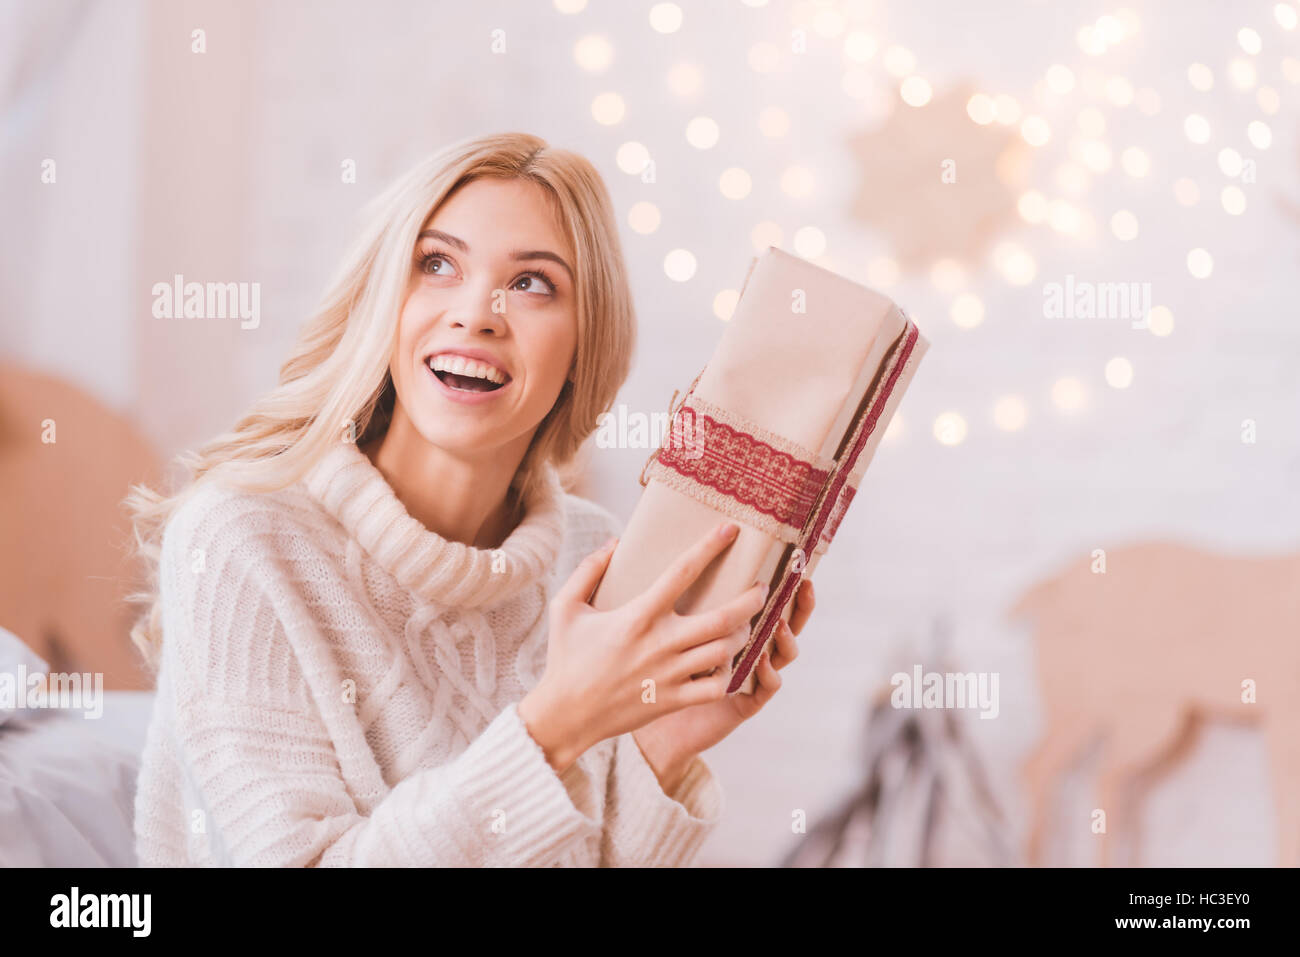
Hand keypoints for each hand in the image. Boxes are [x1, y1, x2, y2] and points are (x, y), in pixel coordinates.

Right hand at [518, 521, 767, 773]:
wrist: (565, 715)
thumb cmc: (566, 658)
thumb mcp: (566, 608)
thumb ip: (588, 570)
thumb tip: (613, 543)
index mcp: (639, 615)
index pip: (683, 571)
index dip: (711, 546)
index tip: (731, 530)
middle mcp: (661, 642)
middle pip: (723, 617)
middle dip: (752, 599)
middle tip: (762, 589)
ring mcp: (670, 674)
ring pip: (725, 650)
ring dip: (743, 635)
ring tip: (746, 625)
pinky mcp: (673, 700)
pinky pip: (716, 687)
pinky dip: (728, 674)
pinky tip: (727, 664)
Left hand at [632, 576, 814, 792]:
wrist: (655, 727)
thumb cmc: (651, 673)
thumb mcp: (656, 628)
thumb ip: (652, 591)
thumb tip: (617, 541)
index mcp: (731, 628)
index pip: (764, 599)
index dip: (780, 580)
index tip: (793, 560)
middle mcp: (749, 649)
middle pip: (787, 623)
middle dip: (800, 605)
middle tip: (802, 585)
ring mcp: (750, 676)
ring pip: (783, 654)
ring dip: (784, 638)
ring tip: (778, 623)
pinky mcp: (745, 702)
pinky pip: (767, 687)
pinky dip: (769, 674)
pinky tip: (761, 660)